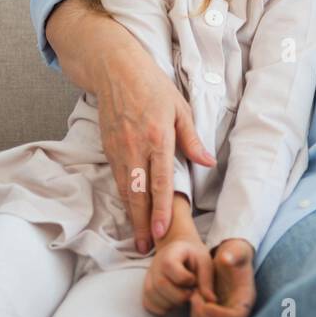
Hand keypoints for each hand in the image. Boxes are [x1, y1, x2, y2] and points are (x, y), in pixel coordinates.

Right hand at [96, 42, 214, 254]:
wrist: (114, 69)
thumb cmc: (152, 86)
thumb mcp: (179, 107)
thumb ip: (191, 138)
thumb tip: (206, 162)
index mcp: (157, 136)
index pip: (160, 179)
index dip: (161, 207)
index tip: (163, 229)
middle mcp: (135, 147)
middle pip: (138, 193)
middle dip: (142, 222)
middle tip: (146, 247)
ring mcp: (118, 149)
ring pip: (125, 189)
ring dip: (131, 215)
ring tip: (138, 238)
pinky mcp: (108, 148)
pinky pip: (117, 179)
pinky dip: (124, 198)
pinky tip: (130, 212)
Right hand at [143, 237, 212, 315]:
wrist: (180, 252)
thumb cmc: (194, 257)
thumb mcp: (204, 262)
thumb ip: (207, 280)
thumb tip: (211, 301)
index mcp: (170, 254)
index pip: (172, 269)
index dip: (187, 280)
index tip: (194, 279)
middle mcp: (155, 265)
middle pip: (161, 285)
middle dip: (179, 295)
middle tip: (190, 293)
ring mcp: (148, 278)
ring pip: (153, 296)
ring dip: (171, 303)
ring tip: (182, 296)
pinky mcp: (146, 289)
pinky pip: (148, 304)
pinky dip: (161, 308)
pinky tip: (173, 302)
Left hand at [189, 239, 256, 316]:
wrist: (228, 258)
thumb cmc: (234, 255)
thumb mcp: (236, 251)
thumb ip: (234, 254)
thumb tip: (227, 259)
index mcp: (245, 298)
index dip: (222, 315)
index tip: (207, 304)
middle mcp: (236, 310)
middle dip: (206, 316)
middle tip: (195, 297)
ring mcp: (224, 314)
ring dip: (198, 316)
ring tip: (193, 295)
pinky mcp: (213, 314)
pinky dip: (194, 315)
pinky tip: (192, 297)